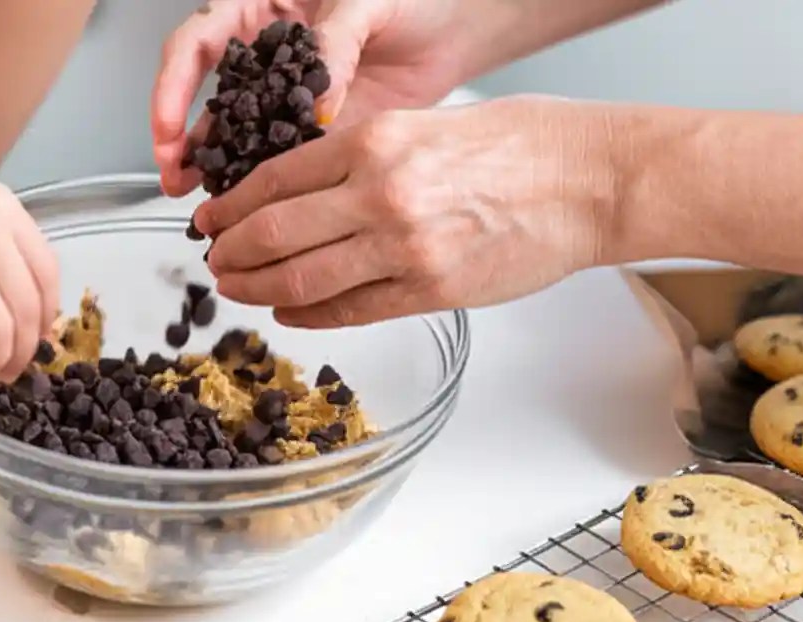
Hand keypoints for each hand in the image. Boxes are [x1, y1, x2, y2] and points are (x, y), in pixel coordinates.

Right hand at [153, 0, 464, 195]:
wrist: (456, 30)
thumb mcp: (368, 1)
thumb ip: (334, 44)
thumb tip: (317, 101)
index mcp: (259, 11)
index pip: (196, 44)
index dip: (173, 85)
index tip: (168, 125)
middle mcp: (264, 59)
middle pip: (206, 98)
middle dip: (182, 140)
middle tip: (176, 174)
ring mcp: (285, 100)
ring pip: (236, 136)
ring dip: (214, 170)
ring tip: (204, 205)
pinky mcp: (313, 134)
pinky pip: (278, 162)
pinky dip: (261, 187)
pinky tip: (250, 208)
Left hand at [194, 96, 614, 327]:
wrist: (593, 180)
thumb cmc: (524, 143)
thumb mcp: (428, 123)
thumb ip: (363, 155)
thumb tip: (305, 188)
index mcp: (375, 141)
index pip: (273, 180)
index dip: (229, 208)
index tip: (210, 220)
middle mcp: (380, 194)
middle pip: (273, 234)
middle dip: (230, 253)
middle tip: (213, 263)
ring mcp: (404, 248)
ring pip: (302, 281)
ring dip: (258, 291)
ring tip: (236, 292)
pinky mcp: (431, 291)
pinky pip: (350, 311)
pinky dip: (309, 316)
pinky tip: (288, 315)